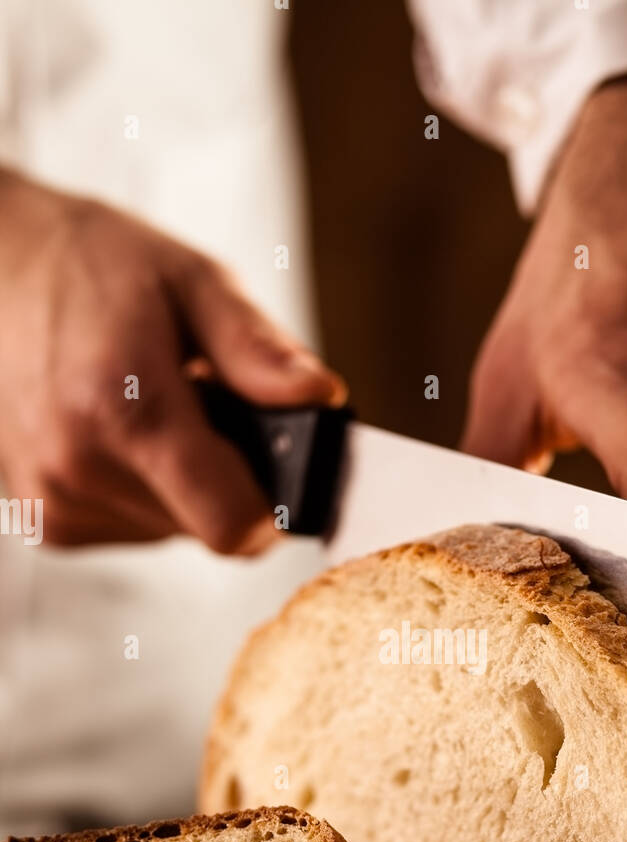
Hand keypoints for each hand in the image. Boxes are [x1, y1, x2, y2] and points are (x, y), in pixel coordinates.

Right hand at [0, 170, 345, 551]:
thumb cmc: (95, 265)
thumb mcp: (193, 280)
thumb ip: (258, 350)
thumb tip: (321, 398)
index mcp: (125, 411)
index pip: (233, 525)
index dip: (274, 504)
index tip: (277, 464)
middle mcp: (80, 468)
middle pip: (208, 528)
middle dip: (225, 474)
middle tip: (201, 403)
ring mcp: (55, 499)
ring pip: (171, 529)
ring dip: (180, 480)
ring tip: (149, 405)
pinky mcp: (44, 517)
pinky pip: (131, 525)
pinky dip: (142, 487)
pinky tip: (116, 429)